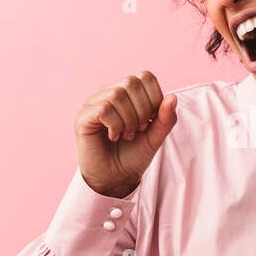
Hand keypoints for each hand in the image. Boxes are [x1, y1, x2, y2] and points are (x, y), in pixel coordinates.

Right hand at [74, 71, 177, 197]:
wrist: (117, 178)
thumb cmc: (134, 154)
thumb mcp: (156, 136)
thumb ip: (166, 118)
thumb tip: (172, 97)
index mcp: (126, 92)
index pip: (145, 77)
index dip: (154, 98)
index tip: (150, 120)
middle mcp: (108, 92)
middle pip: (131, 82)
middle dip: (142, 110)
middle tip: (138, 130)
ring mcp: (93, 103)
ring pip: (117, 95)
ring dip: (128, 120)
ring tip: (126, 135)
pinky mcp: (82, 117)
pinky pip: (103, 109)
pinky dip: (115, 125)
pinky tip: (114, 136)